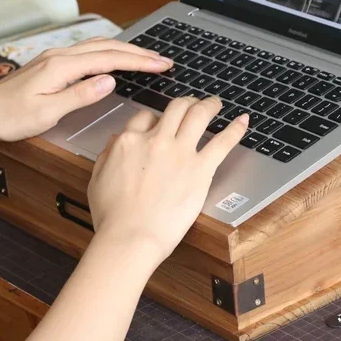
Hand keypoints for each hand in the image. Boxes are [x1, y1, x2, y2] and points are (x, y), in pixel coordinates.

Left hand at [0, 38, 172, 141]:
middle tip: (164, 60)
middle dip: (139, 53)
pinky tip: (115, 58)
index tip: (162, 64)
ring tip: (147, 57)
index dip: (140, 61)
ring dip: (126, 50)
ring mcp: (55, 58)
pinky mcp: (51, 64)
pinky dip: (110, 52)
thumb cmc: (9, 117)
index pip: (110, 59)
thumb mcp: (47, 112)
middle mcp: (60, 56)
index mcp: (62, 66)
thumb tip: (110, 81)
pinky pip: (88, 51)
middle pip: (108, 47)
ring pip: (99, 46)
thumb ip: (80, 95)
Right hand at [88, 96, 247, 264]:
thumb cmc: (113, 217)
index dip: (155, 118)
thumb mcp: (97, 180)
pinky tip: (243, 121)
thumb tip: (115, 141)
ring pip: (198, 114)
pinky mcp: (201, 168)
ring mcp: (180, 152)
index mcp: (129, 142)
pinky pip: (222, 142)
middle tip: (193, 105)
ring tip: (215, 104)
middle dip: (186, 103)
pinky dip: (235, 129)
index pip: (145, 116)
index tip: (162, 124)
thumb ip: (106, 156)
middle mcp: (156, 140)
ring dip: (209, 105)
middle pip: (175, 108)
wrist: (130, 237)